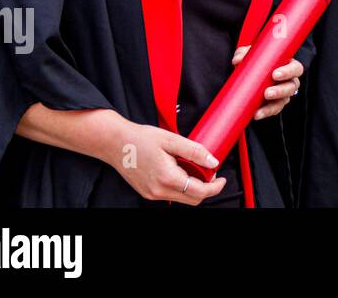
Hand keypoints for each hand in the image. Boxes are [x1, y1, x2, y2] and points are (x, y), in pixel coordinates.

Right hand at [107, 120, 227, 204]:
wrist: (115, 143)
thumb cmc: (141, 139)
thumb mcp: (172, 139)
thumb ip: (195, 151)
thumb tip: (213, 162)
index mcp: (167, 178)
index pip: (199, 192)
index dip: (215, 187)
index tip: (222, 179)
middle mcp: (159, 191)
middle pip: (192, 199)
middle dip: (206, 188)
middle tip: (210, 171)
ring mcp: (152, 194)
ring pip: (182, 198)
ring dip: (193, 187)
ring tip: (194, 167)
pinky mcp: (147, 193)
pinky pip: (170, 195)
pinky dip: (181, 186)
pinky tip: (180, 170)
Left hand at [232, 46, 302, 119]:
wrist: (252, 73)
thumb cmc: (258, 60)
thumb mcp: (252, 53)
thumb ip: (245, 54)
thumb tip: (238, 61)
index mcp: (288, 65)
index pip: (296, 69)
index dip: (288, 72)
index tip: (275, 74)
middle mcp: (289, 80)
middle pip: (292, 87)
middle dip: (280, 91)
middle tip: (267, 93)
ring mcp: (283, 94)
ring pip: (283, 101)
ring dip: (272, 106)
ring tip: (259, 110)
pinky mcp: (275, 104)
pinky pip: (273, 110)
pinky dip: (265, 113)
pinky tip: (256, 114)